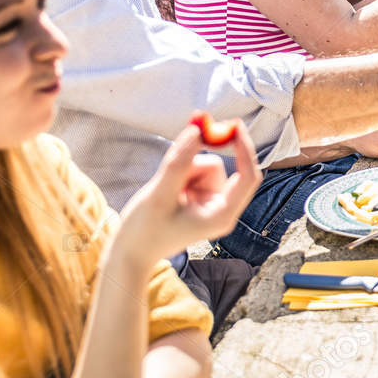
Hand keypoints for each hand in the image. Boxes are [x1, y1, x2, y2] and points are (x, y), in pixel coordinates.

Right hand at [116, 122, 260, 264]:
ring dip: (182, 168)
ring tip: (163, 190)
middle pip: (219, 168)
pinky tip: (165, 190)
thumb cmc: (145, 230)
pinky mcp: (197, 197)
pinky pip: (192, 171)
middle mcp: (221, 209)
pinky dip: (179, 172)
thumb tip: (197, 130)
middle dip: (196, 160)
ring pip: (203, 166)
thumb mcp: (160, 194)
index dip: (244, 149)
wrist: (130, 252)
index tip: (233, 126)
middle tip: (186, 136)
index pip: (248, 177)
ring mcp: (209, 203)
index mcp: (222, 215)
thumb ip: (180, 162)